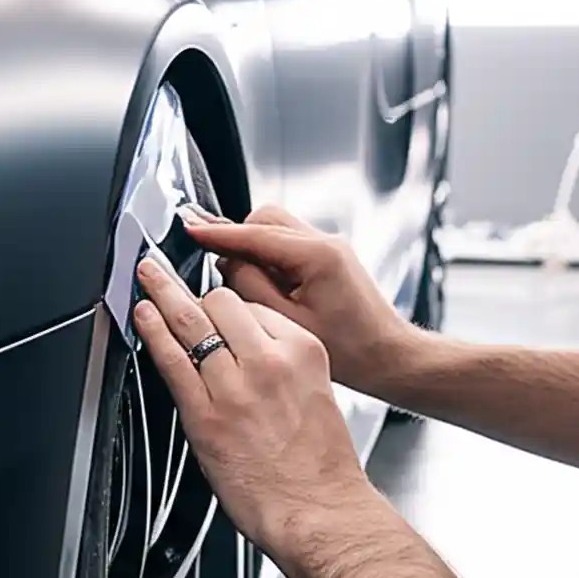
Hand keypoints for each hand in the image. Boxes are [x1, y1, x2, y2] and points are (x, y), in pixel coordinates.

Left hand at [132, 258, 374, 556]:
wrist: (320, 512)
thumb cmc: (320, 465)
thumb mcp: (313, 392)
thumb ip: (279, 364)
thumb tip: (240, 344)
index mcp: (302, 350)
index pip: (254, 305)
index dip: (226, 302)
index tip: (210, 299)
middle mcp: (270, 361)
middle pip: (222, 302)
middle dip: (193, 292)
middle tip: (166, 273)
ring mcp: (236, 387)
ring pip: (192, 323)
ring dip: (163, 293)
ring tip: (148, 274)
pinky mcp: (207, 416)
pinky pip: (172, 361)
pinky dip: (152, 333)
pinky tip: (143, 315)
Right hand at [182, 205, 414, 396]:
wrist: (389, 358)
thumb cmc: (351, 351)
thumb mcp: (288, 323)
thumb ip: (251, 287)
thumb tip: (227, 264)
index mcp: (317, 256)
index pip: (254, 234)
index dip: (217, 233)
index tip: (190, 230)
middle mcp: (325, 243)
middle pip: (264, 220)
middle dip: (237, 239)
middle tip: (219, 268)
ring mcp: (329, 248)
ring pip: (274, 229)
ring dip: (253, 249)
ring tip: (246, 286)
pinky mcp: (327, 258)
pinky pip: (287, 244)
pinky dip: (269, 258)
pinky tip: (265, 288)